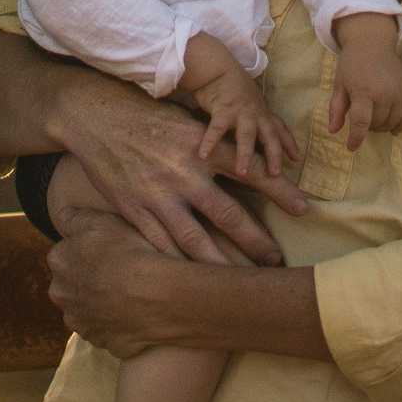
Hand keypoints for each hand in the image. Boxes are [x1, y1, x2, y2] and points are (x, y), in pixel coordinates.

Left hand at [45, 203, 188, 358]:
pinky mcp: (100, 343)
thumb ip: (76, 218)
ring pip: (87, 309)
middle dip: (89, 281)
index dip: (89, 252)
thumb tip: (63, 216)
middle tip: (120, 273)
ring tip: (130, 296)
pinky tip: (136, 313)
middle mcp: (61, 294)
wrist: (160, 296)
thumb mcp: (104, 220)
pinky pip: (106, 330)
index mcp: (59, 261)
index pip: (67, 253)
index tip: (110, 252)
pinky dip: (116, 324)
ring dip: (101, 304)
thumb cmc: (132, 252)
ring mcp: (80, 322)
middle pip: (72, 284)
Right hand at [52, 67, 306, 267]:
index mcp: (203, 147)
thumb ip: (218, 145)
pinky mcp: (134, 211)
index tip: (305, 208)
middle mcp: (184, 173)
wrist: (96, 116)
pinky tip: (194, 284)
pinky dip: (179, 267)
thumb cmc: (149, 118)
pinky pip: (160, 246)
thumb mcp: (188, 123)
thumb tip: (255, 160)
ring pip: (195, 241)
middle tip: (277, 263)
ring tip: (241, 284)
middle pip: (228, 215)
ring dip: (221, 265)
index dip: (280, 190)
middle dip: (256, 243)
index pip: (250, 171)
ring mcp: (157, 196)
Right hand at [181, 45, 298, 183]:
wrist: (217, 67)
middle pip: (270, 136)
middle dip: (274, 155)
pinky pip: (216, 129)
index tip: (297, 159)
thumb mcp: (250, 102)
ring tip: (242, 173)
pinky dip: (210, 142)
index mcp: (262, 112)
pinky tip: (203, 155)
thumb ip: (255, 118)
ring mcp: (240, 111)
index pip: (280, 129)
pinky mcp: (222, 109)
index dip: (289, 144)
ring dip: (245, 154)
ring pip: (246, 135)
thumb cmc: (232, 86)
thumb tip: (259, 134)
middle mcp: (256, 113)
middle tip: (275, 174)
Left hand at [325, 13, 401, 149]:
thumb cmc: (352, 64)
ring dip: (383, 126)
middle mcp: (384, 93)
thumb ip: (336, 109)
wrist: (373, 43)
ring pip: (393, 122)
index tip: (351, 147)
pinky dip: (401, 124)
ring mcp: (400, 92)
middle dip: (368, 127)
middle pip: (377, 124)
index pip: (361, 122)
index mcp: (363, 91)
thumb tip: (333, 131)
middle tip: (363, 117)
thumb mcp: (339, 84)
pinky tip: (394, 127)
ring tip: (375, 117)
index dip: (356, 138)